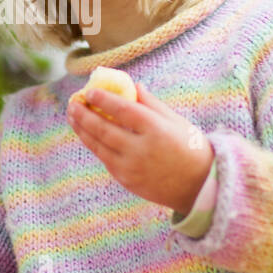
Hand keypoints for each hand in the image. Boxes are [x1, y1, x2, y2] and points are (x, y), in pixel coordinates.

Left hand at [67, 81, 212, 217]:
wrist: (199, 187)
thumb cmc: (190, 148)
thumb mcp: (176, 121)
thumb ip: (152, 104)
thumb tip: (133, 85)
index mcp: (155, 129)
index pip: (122, 109)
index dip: (103, 99)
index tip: (90, 91)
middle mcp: (140, 148)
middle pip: (103, 128)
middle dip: (84, 114)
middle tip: (73, 103)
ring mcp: (131, 167)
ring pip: (98, 145)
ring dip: (82, 130)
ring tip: (73, 116)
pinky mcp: (126, 180)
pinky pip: (105, 159)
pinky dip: (94, 145)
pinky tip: (87, 134)